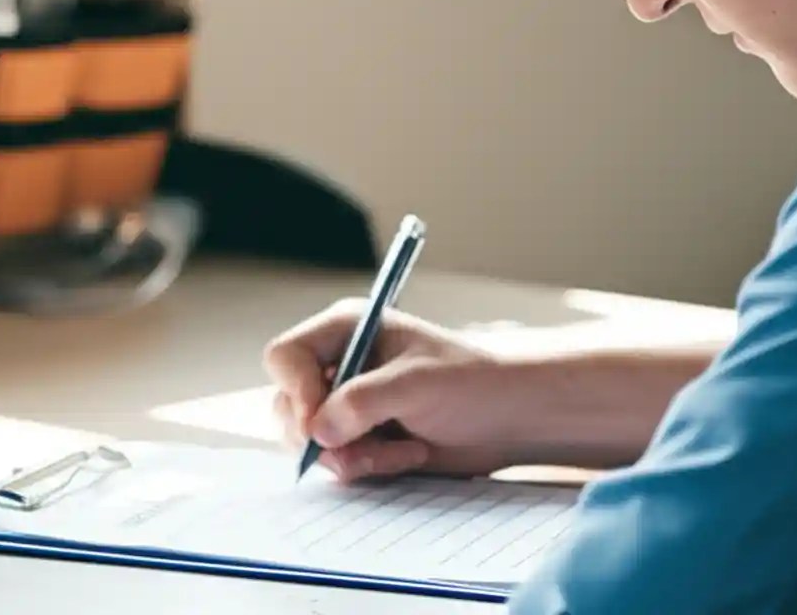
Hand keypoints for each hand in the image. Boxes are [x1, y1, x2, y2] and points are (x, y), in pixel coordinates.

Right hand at [264, 299, 529, 481]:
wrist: (510, 418)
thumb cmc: (473, 383)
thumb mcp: (419, 384)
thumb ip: (365, 401)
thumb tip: (317, 430)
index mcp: (347, 329)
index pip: (286, 357)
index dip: (296, 391)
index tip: (320, 424)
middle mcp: (339, 363)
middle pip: (287, 405)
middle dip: (326, 436)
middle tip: (366, 449)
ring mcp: (345, 403)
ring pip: (310, 441)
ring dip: (351, 456)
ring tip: (400, 451)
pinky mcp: (358, 437)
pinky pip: (336, 461)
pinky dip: (366, 467)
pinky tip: (407, 455)